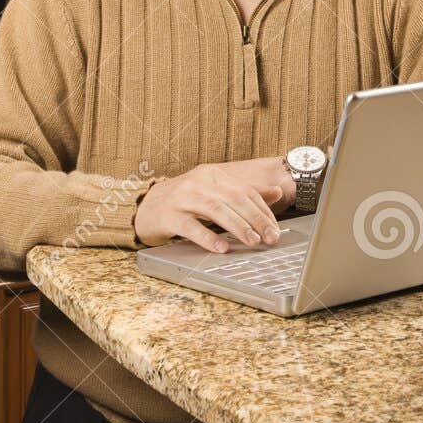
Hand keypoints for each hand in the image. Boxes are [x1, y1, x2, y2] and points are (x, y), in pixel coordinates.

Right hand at [134, 156, 296, 252]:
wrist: (146, 205)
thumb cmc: (186, 201)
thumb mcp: (215, 193)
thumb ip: (244, 193)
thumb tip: (277, 192)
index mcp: (213, 175)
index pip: (245, 191)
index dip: (263, 210)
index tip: (275, 229)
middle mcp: (199, 182)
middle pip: (233, 199)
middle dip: (255, 219)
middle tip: (271, 237)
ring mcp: (182, 197)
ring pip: (215, 210)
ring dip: (237, 226)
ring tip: (253, 241)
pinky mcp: (168, 214)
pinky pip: (190, 225)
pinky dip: (208, 237)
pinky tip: (221, 247)